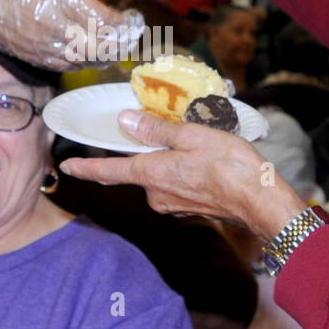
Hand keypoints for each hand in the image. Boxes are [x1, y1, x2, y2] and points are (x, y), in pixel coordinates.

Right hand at [0, 0, 144, 70]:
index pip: (106, 22)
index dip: (127, 25)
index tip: (134, 17)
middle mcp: (52, 25)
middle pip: (101, 48)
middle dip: (122, 42)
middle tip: (132, 32)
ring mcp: (40, 44)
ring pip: (84, 61)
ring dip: (105, 54)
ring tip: (116, 41)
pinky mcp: (29, 54)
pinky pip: (64, 66)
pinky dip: (83, 61)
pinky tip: (89, 49)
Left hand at [60, 110, 306, 240]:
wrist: (262, 202)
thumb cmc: (231, 167)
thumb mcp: (192, 136)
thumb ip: (157, 130)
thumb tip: (126, 121)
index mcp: (152, 174)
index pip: (108, 172)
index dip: (85, 168)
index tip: (66, 168)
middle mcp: (156, 194)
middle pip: (138, 169)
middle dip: (146, 151)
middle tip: (166, 132)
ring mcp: (173, 204)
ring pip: (159, 175)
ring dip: (168, 159)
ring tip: (196, 143)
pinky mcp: (190, 207)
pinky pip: (176, 183)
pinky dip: (182, 169)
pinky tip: (203, 160)